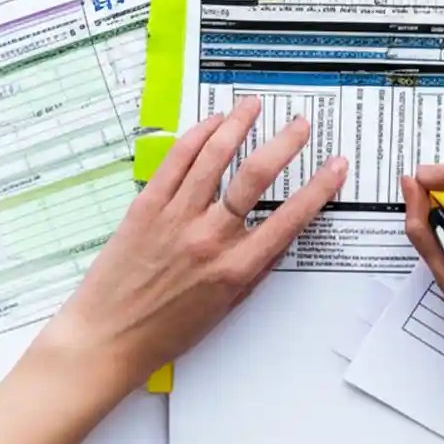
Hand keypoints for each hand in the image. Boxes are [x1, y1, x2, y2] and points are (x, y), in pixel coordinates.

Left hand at [0, 97, 348, 443]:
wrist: (107, 337)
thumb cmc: (164, 331)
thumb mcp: (226, 308)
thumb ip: (255, 268)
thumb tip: (281, 235)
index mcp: (234, 269)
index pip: (290, 218)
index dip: (319, 187)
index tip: (335, 165)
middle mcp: (208, 238)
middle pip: (255, 176)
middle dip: (284, 143)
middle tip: (299, 124)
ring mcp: (175, 218)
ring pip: (213, 156)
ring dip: (238, 125)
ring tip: (252, 106)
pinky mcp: (146, 206)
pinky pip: (176, 161)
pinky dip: (197, 136)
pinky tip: (212, 124)